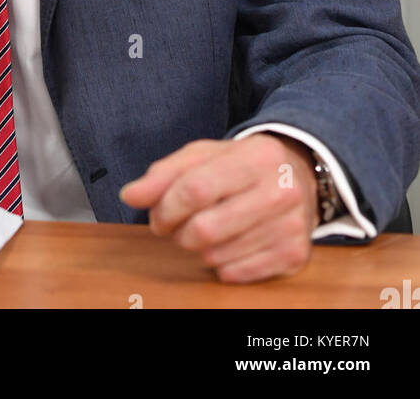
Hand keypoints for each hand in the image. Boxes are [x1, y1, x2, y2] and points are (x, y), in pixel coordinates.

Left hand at [119, 133, 318, 282]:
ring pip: (217, 256)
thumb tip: (130, 195)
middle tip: (177, 227)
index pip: (196, 188)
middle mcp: (281, 191)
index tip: (156, 216)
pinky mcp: (296, 256)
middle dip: (179, 233)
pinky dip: (221, 264)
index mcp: (257, 156)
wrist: (300, 176)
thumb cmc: (243, 165)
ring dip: (199, 249)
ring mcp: (292, 226)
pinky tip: (228, 244)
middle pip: (205, 229)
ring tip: (206, 230)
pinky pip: (236, 274)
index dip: (166, 208)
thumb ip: (165, 173)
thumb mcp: (205, 156)